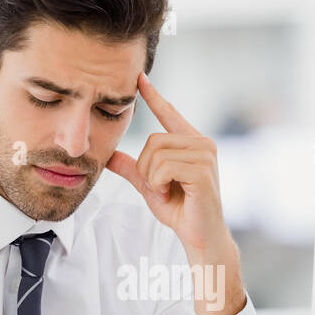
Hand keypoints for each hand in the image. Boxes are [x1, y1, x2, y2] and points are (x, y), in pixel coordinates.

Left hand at [105, 73, 229, 256]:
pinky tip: (171, 194)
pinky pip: (163, 168)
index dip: (154, 96)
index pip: (169, 113)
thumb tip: (109, 155)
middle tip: (159, 188)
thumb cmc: (180, 209)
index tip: (140, 78)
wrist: (199, 236)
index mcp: (191, 143)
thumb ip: (132, 168)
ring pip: (156, 154)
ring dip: (153, 179)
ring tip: (166, 192)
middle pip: (153, 139)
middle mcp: (202, 143)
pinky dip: (159, 185)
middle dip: (146, 168)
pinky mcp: (203, 170)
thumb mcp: (149, 185)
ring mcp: (205, 155)